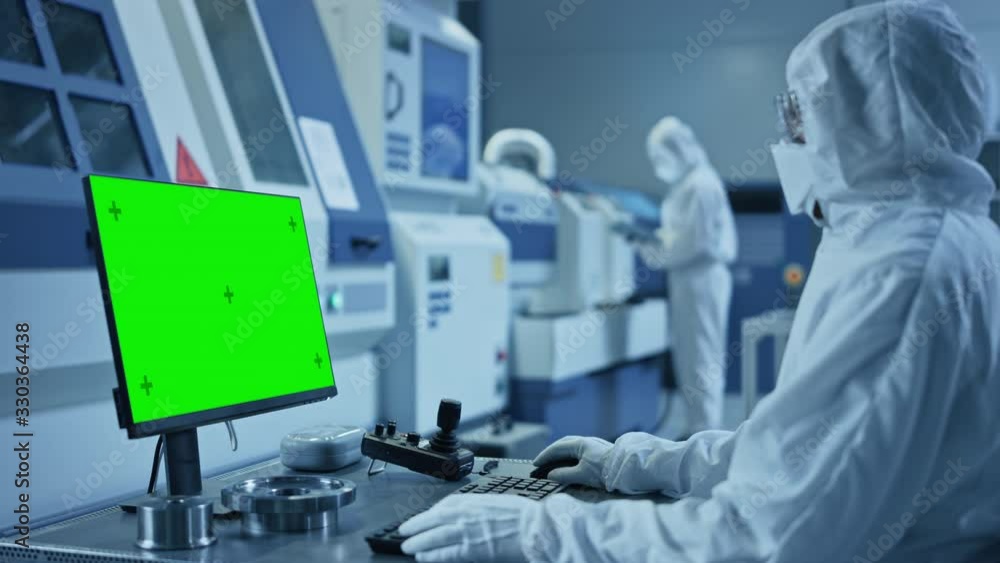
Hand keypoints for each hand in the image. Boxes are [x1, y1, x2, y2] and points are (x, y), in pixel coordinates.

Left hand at [400, 494, 538, 562]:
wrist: (536, 528)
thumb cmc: (525, 517)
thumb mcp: (499, 502)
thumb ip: (482, 507)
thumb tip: (473, 513)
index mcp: (475, 500)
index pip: (446, 504)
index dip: (431, 512)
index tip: (424, 516)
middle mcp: (467, 514)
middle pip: (434, 519)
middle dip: (417, 525)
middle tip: (404, 531)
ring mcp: (468, 531)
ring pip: (435, 536)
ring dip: (419, 541)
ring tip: (408, 546)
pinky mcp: (472, 549)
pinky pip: (446, 553)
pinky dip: (432, 555)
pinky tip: (423, 557)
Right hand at [533, 436, 612, 488]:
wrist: (628, 470)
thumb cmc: (605, 471)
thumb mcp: (582, 475)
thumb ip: (564, 475)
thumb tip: (551, 475)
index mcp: (581, 443)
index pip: (557, 448)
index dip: (545, 456)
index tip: (535, 463)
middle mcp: (587, 441)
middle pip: (564, 444)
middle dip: (552, 452)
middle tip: (542, 461)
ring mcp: (594, 445)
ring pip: (573, 447)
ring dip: (561, 453)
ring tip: (554, 462)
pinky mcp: (600, 452)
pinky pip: (580, 451)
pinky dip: (571, 456)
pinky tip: (571, 463)